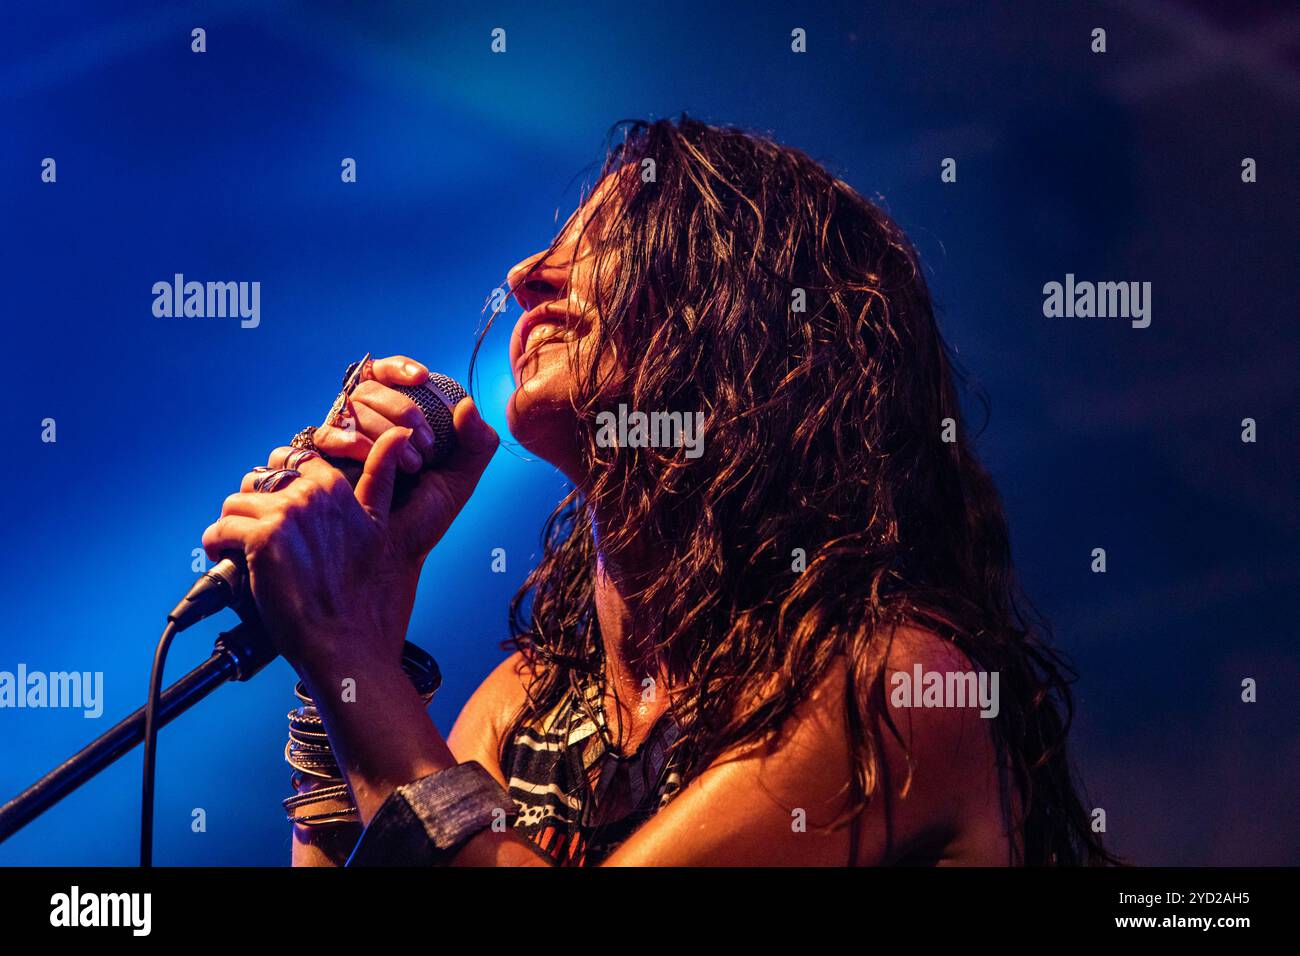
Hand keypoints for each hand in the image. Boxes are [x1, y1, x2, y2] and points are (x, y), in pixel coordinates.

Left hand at [200, 429, 462, 681]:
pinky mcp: (262, 538)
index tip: (284, 519)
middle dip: (256, 507)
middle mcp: (314, 493)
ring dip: (235, 529)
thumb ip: (383, 478)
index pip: (295, 461)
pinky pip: (219, 530)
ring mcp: (288, 513)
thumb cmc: (368, 601)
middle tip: (265, 541)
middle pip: (260, 480)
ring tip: (243, 554)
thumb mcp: (386, 530)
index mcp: (341, 487)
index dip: (283, 489)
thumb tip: (399, 432)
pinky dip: (217, 547)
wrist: (350, 646)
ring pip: (235, 503)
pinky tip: (228, 562)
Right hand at [309, 355, 497, 572]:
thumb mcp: (460, 478)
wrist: (394, 554)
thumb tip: (467, 405)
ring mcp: (340, 440)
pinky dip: (352, 440)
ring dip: (382, 426)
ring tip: (411, 465)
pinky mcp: (320, 461)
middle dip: (402, 407)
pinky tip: (371, 457)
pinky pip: (327, 435)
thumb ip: (477, 442)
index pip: (386, 375)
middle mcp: (363, 424)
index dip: (399, 367)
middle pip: (369, 387)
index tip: (421, 376)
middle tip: (426, 443)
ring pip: (350, 406)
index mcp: (393, 420)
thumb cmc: (424, 516)